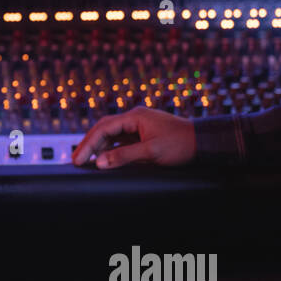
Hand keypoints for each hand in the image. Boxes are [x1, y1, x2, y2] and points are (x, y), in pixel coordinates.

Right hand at [72, 108, 194, 168]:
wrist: (204, 142)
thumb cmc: (180, 144)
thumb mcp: (151, 152)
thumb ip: (124, 156)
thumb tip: (99, 163)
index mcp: (135, 117)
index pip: (103, 128)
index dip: (88, 144)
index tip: (78, 159)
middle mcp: (135, 118)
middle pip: (104, 129)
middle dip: (89, 145)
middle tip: (76, 161)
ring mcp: (139, 126)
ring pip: (111, 135)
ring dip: (98, 147)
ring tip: (85, 161)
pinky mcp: (144, 134)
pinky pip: (121, 140)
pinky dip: (110, 149)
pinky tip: (104, 159)